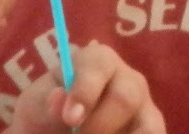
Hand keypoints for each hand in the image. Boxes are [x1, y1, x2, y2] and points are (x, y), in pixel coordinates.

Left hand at [8, 41, 163, 133]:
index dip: (86, 91)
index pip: (99, 65)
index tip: (70, 118)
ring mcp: (145, 109)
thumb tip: (59, 98)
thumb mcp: (36, 105)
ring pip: (150, 126)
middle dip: (98, 124)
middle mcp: (129, 80)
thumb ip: (47, 102)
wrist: (50, 131)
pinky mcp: (151, 131)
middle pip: (126, 98)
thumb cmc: (45, 112)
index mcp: (99, 61)